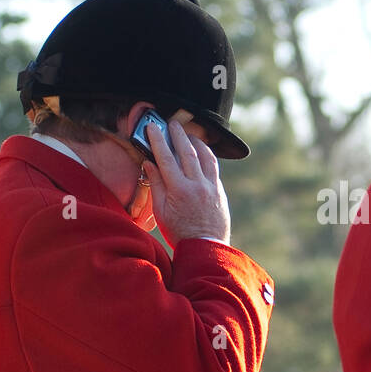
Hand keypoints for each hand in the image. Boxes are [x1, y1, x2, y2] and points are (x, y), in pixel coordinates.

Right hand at [143, 119, 229, 247]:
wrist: (206, 248)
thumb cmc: (179, 233)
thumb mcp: (161, 212)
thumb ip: (156, 185)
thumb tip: (150, 163)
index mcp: (179, 190)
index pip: (166, 158)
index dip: (158, 140)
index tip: (153, 127)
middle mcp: (197, 185)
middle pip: (187, 151)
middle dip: (178, 134)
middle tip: (171, 123)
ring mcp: (211, 187)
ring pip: (204, 156)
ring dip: (196, 141)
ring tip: (188, 134)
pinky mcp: (220, 191)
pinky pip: (213, 167)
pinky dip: (207, 155)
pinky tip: (201, 151)